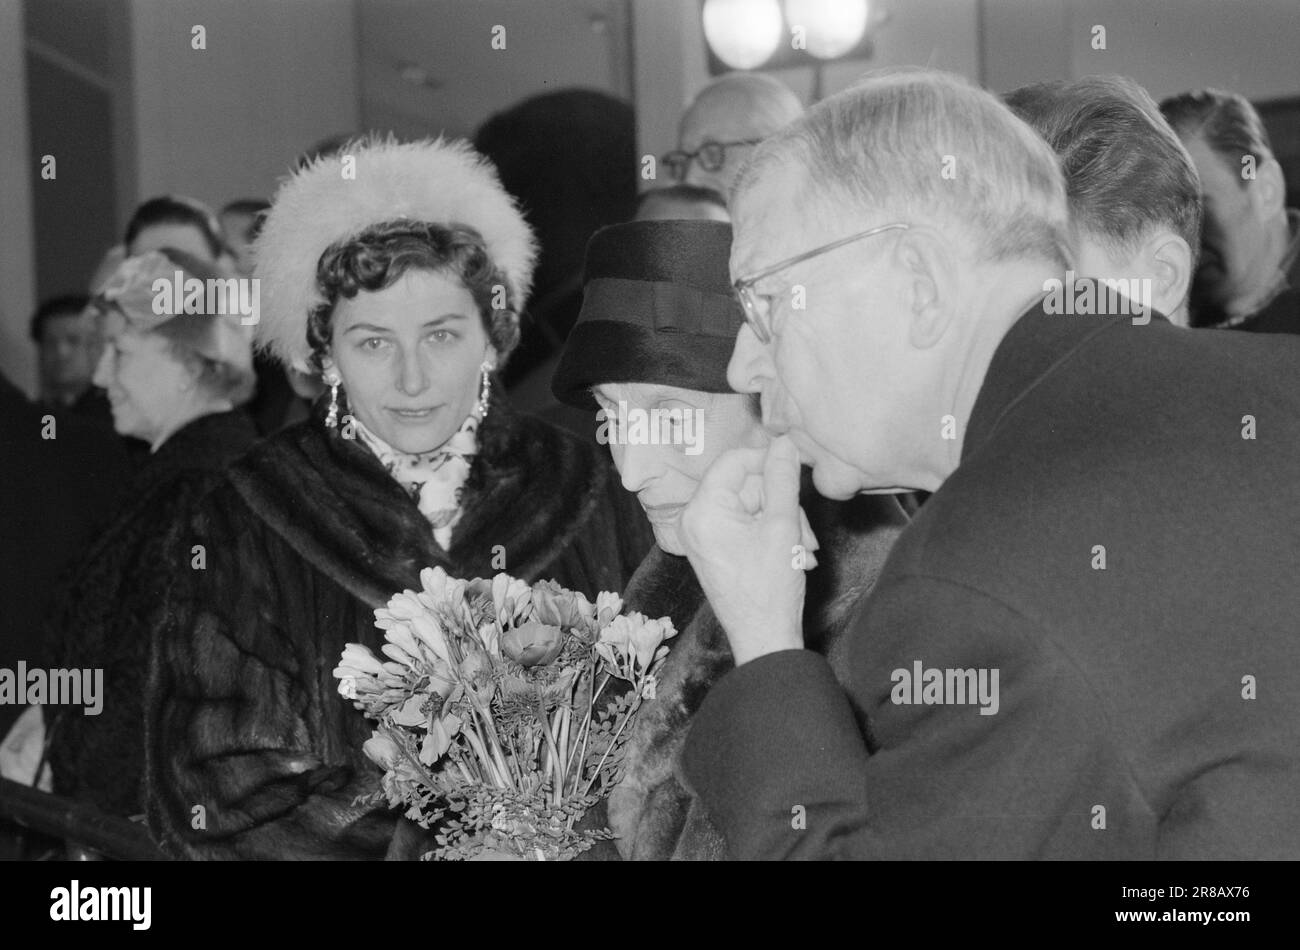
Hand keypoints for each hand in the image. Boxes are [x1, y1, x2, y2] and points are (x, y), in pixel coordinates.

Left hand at [680, 435, 817, 664]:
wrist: (764, 639)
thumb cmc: (770, 588)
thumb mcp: (783, 527)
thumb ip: (782, 479)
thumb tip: (784, 442)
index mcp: (703, 510)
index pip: (734, 460)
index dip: (769, 460)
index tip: (799, 469)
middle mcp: (696, 518)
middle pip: (747, 484)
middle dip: (782, 503)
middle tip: (807, 532)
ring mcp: (705, 533)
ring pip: (754, 504)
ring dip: (785, 521)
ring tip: (805, 550)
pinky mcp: (717, 545)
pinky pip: (748, 522)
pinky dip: (774, 532)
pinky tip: (796, 554)